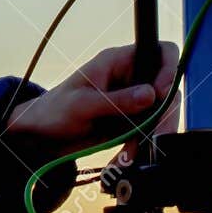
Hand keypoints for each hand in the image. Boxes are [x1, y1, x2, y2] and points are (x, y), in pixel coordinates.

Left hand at [6, 42, 179, 159]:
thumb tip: (151, 94)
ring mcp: (133, 101)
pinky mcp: (131, 122)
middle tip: (156, 136)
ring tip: (133, 155)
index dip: (169, 69)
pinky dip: (142, 147)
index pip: (160, 52)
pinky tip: (126, 159)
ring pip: (161, 114)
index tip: (161, 94)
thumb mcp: (82, 104)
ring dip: (153, 136)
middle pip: (167, 88)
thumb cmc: (55, 110)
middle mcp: (131, 78)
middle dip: (165, 114)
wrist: (42, 137)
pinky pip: (149, 132)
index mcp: (119, 61)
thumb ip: (116, 100)